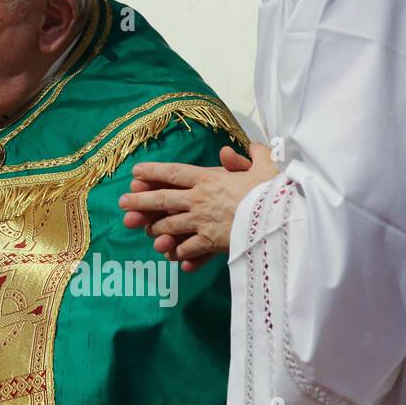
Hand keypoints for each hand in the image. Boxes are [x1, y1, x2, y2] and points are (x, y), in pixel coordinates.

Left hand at [119, 143, 279, 270]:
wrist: (283, 217)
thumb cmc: (275, 190)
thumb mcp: (266, 165)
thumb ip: (251, 155)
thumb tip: (242, 148)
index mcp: (208, 178)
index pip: (174, 173)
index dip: (153, 171)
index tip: (135, 173)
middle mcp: (199, 199)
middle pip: (162, 199)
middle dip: (140, 202)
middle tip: (122, 204)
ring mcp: (202, 222)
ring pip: (170, 225)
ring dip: (156, 229)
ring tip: (146, 231)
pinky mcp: (211, 242)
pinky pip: (188, 248)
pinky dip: (179, 252)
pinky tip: (172, 256)